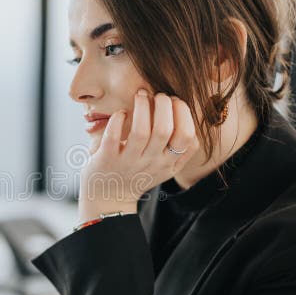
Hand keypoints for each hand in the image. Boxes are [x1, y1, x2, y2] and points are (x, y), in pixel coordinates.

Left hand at [78, 91, 198, 222]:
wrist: (109, 199)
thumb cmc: (137, 174)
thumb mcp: (164, 166)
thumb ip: (177, 147)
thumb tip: (185, 112)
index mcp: (169, 163)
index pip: (188, 137)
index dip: (184, 113)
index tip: (174, 101)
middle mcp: (152, 163)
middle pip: (165, 129)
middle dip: (164, 104)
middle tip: (157, 95)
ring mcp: (129, 162)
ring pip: (141, 131)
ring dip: (142, 106)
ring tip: (141, 95)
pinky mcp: (107, 159)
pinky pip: (113, 136)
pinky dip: (118, 120)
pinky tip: (120, 114)